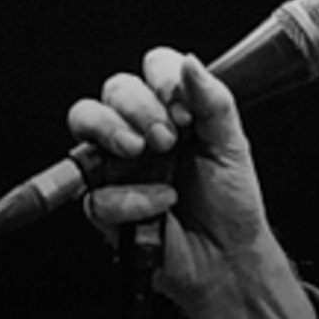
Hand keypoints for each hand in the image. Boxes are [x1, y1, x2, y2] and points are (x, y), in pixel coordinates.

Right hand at [69, 47, 317, 318]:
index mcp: (174, 111)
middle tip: (168, 137)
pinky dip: (133, 198)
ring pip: (85, 120)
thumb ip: (214, 102)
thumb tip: (190, 64)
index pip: (153, 67)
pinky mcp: (103, 202)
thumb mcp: (232, 145)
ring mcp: (117, 163)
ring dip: (114, 129)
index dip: (162, 76)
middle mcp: (141, 130)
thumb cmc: (231, 201)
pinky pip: (97, 188)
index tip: (184, 107)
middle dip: (138, 105)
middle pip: (115, 88)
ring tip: (147, 152)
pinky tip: (162, 204)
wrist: (227, 254)